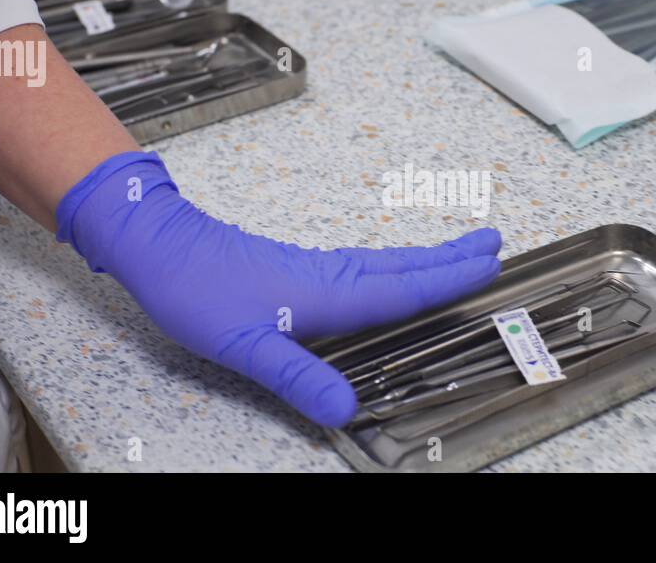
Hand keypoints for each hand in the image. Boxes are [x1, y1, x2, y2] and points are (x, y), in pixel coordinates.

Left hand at [56, 152, 501, 426]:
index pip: (403, 290)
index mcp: (328, 294)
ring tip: (461, 253)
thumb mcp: (244, 347)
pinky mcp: (301, 269)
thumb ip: (297, 378)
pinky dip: (397, 265)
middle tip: (494, 244)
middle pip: (405, 267)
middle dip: (451, 258)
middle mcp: (331, 275)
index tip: (490, 266)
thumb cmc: (198, 292)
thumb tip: (345, 410)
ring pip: (387, 262)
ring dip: (429, 258)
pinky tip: (392, 274)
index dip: (449, 281)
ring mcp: (317, 268)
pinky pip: (366, 266)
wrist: (161, 245)